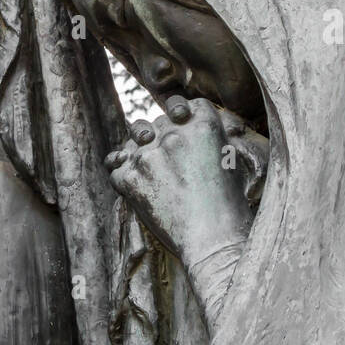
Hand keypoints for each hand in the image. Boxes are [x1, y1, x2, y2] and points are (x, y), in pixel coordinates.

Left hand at [106, 96, 253, 264]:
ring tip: (150, 172)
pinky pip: (116, 168)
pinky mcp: (128, 177)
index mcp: (202, 123)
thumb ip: (205, 136)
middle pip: (155, 123)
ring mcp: (147, 154)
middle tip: (169, 162)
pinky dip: (124, 177)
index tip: (180, 125)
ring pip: (131, 142)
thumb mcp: (227, 158)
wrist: (214, 239)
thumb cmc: (228, 203)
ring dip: (137, 153)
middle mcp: (172, 133)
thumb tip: (182, 124)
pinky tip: (136, 188)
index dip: (179, 115)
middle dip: (159, 138)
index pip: (181, 105)